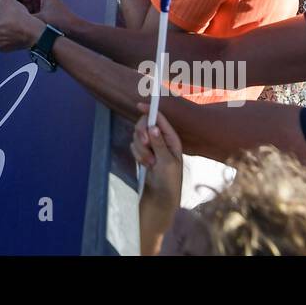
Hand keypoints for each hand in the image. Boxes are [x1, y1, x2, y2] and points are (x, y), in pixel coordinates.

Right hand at [9, 0, 74, 30]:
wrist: (73, 29)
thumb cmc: (58, 21)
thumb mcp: (39, 18)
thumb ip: (24, 15)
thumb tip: (9, 14)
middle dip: (15, 2)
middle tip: (4, 9)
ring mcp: (42, 1)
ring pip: (26, 3)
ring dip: (20, 9)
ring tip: (10, 16)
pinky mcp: (43, 8)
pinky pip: (30, 8)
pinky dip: (26, 13)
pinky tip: (19, 21)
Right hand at [130, 104, 183, 254]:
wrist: (161, 198)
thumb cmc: (169, 181)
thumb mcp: (166, 162)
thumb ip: (159, 144)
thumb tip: (153, 127)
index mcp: (171, 140)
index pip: (160, 120)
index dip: (151, 112)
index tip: (140, 106)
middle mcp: (161, 140)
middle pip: (145, 125)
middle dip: (142, 134)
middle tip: (145, 144)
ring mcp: (151, 147)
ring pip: (138, 136)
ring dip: (140, 149)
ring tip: (149, 163)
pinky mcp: (143, 154)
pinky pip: (134, 146)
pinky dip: (137, 154)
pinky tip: (144, 165)